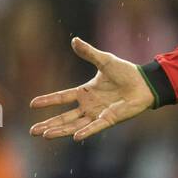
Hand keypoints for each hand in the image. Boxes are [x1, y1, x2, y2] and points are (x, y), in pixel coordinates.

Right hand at [29, 37, 153, 140]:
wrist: (145, 83)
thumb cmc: (127, 72)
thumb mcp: (105, 61)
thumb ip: (89, 53)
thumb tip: (74, 40)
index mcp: (86, 92)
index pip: (62, 97)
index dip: (48, 100)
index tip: (32, 104)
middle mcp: (89, 105)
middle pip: (64, 117)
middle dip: (49, 124)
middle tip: (32, 131)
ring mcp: (98, 114)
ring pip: (74, 125)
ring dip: (60, 130)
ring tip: (44, 135)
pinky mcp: (109, 119)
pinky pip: (95, 127)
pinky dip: (85, 131)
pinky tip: (75, 137)